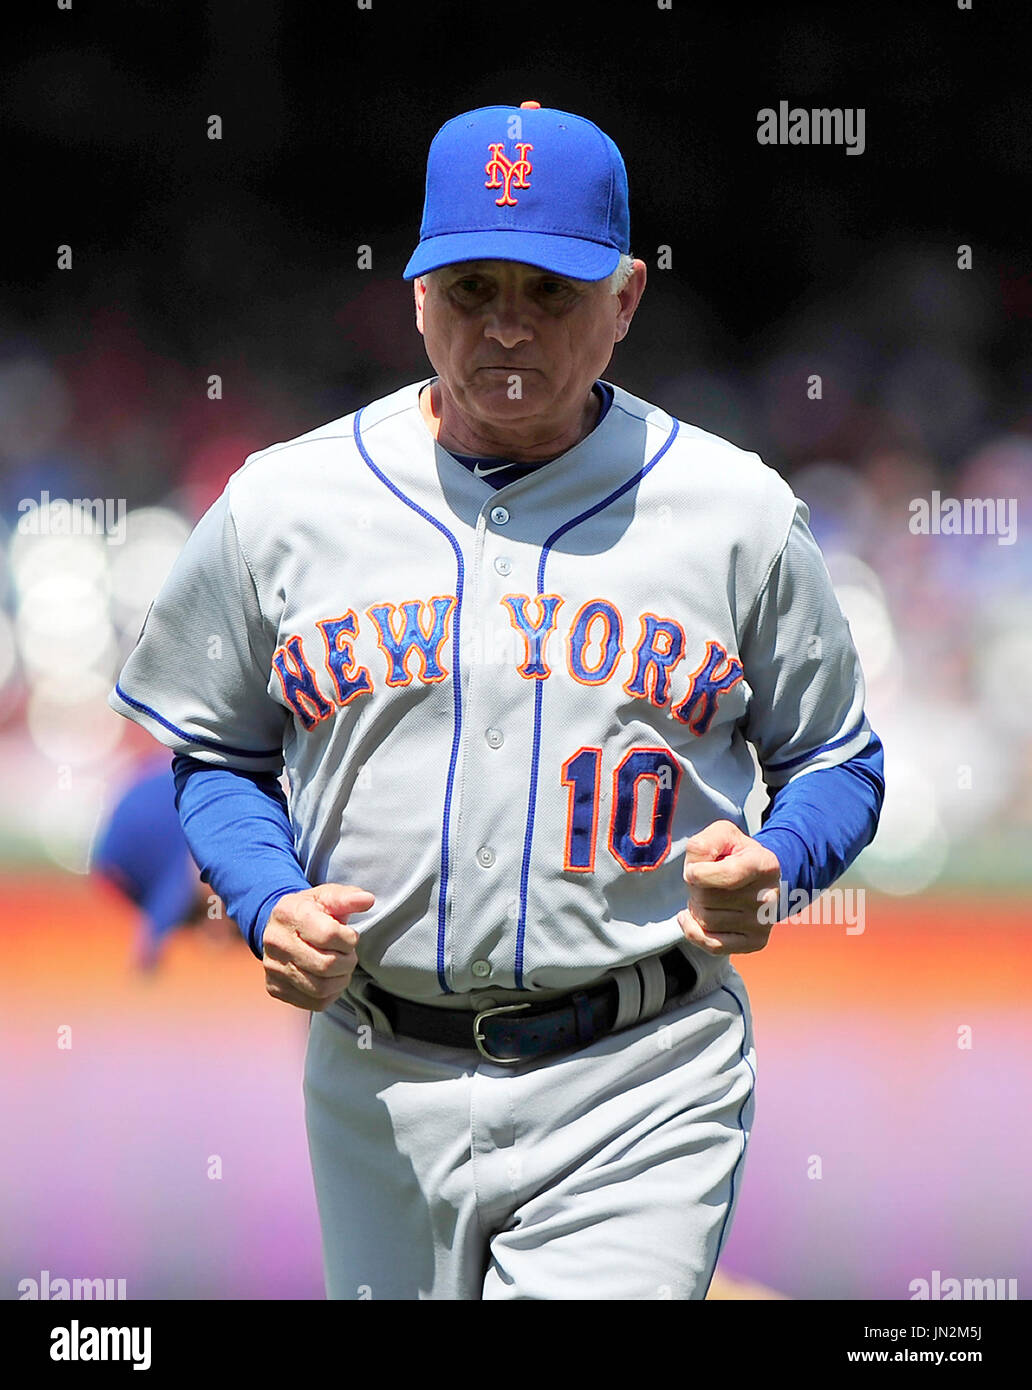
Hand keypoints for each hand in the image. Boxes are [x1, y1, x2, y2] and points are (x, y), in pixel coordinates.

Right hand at [262, 884, 374, 1010]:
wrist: (279, 927)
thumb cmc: (309, 911)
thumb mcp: (326, 897)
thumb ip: (347, 897)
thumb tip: (368, 900)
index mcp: (289, 913)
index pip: (328, 935)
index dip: (348, 939)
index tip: (349, 936)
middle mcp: (276, 942)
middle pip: (326, 965)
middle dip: (347, 961)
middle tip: (348, 954)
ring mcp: (274, 968)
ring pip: (320, 988)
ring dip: (341, 979)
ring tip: (341, 966)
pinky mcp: (276, 988)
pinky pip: (314, 1002)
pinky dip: (331, 994)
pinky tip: (331, 979)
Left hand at [677, 820, 780, 955]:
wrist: (761, 876)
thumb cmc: (737, 854)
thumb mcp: (722, 835)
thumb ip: (703, 845)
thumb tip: (693, 873)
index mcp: (764, 864)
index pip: (725, 875)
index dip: (698, 873)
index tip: (694, 870)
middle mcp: (768, 896)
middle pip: (708, 898)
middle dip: (695, 888)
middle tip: (703, 881)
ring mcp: (764, 922)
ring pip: (706, 921)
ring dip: (695, 907)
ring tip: (708, 896)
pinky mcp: (756, 942)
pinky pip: (714, 946)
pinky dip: (694, 933)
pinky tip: (692, 918)